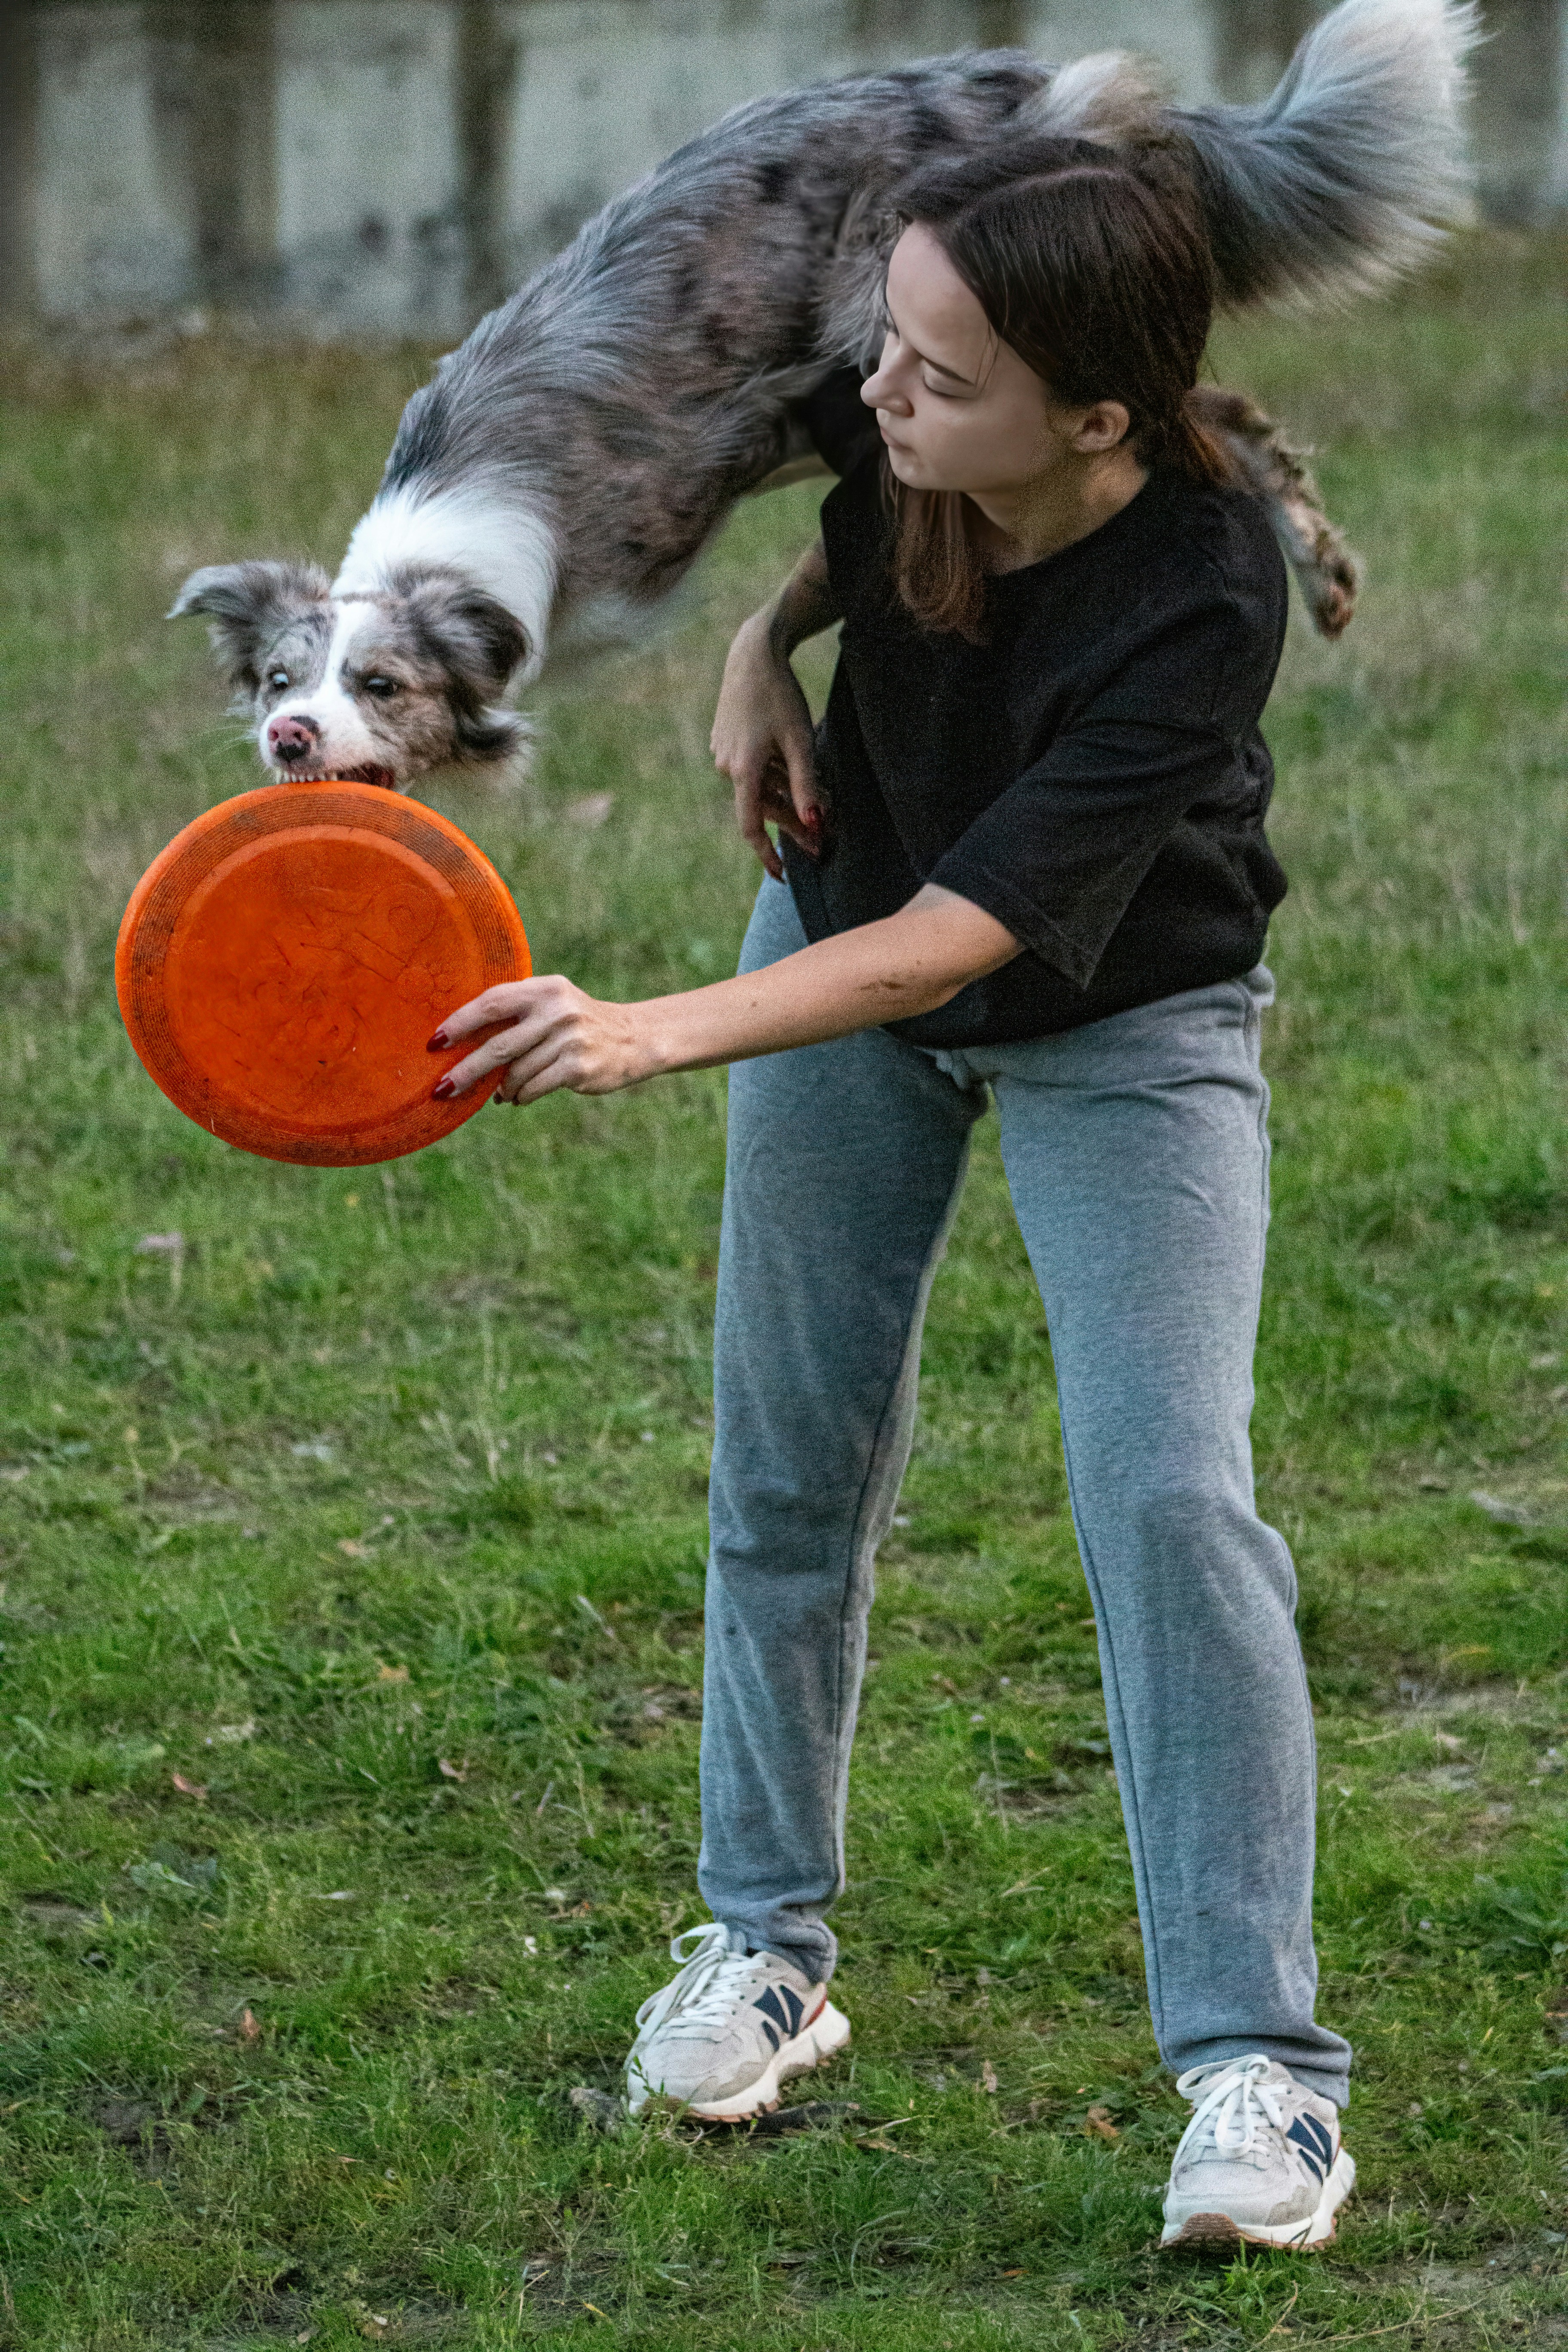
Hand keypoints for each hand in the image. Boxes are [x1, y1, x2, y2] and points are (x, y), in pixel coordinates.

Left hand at [430, 978, 655, 1106]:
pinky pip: (533, 1087)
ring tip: (499, 1093)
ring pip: (516, 1072)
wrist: (634, 1038)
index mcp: (544, 988)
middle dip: (466, 1071)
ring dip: (501, 1088)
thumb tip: (460, 1041)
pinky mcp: (578, 1067)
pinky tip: (517, 1097)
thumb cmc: (576, 1023)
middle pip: (498, 1045)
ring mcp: (570, 1039)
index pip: (492, 1003)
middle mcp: (557, 1010)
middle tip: (443, 1088)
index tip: (435, 1042)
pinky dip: (520, 1096)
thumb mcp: (550, 1004)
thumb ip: (514, 1012)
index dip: (460, 1023)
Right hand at [710, 611, 823, 878]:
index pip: (751, 826)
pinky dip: (773, 776)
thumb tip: (814, 825)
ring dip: (785, 797)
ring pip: (758, 787)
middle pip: (761, 807)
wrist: (753, 654)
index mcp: (743, 770)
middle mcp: (727, 766)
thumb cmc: (781, 696)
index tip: (781, 875)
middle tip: (820, 841)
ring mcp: (723, 753)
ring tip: (818, 799)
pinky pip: (752, 769)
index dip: (766, 854)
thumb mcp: (801, 741)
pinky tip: (791, 767)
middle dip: (791, 824)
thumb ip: (806, 785)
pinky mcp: (724, 741)